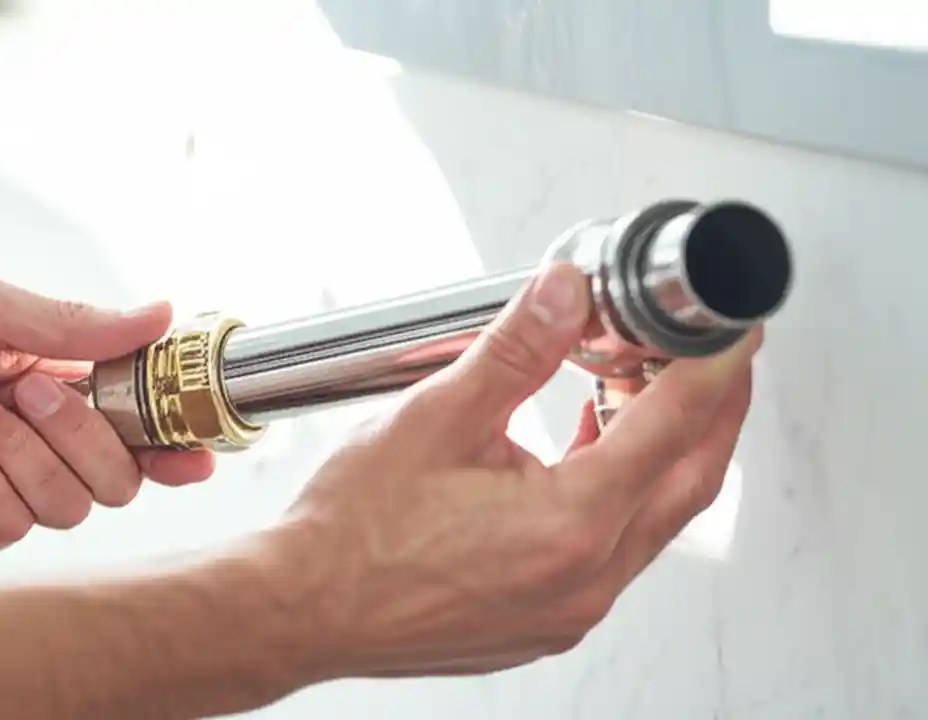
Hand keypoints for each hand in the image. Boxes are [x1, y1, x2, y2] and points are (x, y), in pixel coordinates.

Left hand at [0, 275, 213, 562]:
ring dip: (15, 449)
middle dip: (77, 434)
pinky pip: (9, 522)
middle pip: (117, 480)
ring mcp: (4, 495)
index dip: (175, 446)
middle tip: (25, 390)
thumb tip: (162, 314)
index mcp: (60, 395)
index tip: (201, 449)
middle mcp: (41, 451)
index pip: (138, 434)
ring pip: (68, 505)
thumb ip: (79, 323)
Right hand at [275, 262, 758, 677]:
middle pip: (689, 482)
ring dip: (661, 455)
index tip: (732, 333)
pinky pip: (614, 553)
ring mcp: (570, 609)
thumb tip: (565, 293)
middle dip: (711, 412)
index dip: (714, 368)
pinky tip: (584, 457)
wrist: (304, 609)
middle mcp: (584, 580)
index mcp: (568, 525)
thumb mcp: (435, 418)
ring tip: (634, 394)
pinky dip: (619, 496)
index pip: (674, 429)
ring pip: (653, 520)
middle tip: (713, 359)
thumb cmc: (353, 533)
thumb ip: (515, 350)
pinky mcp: (548, 621)